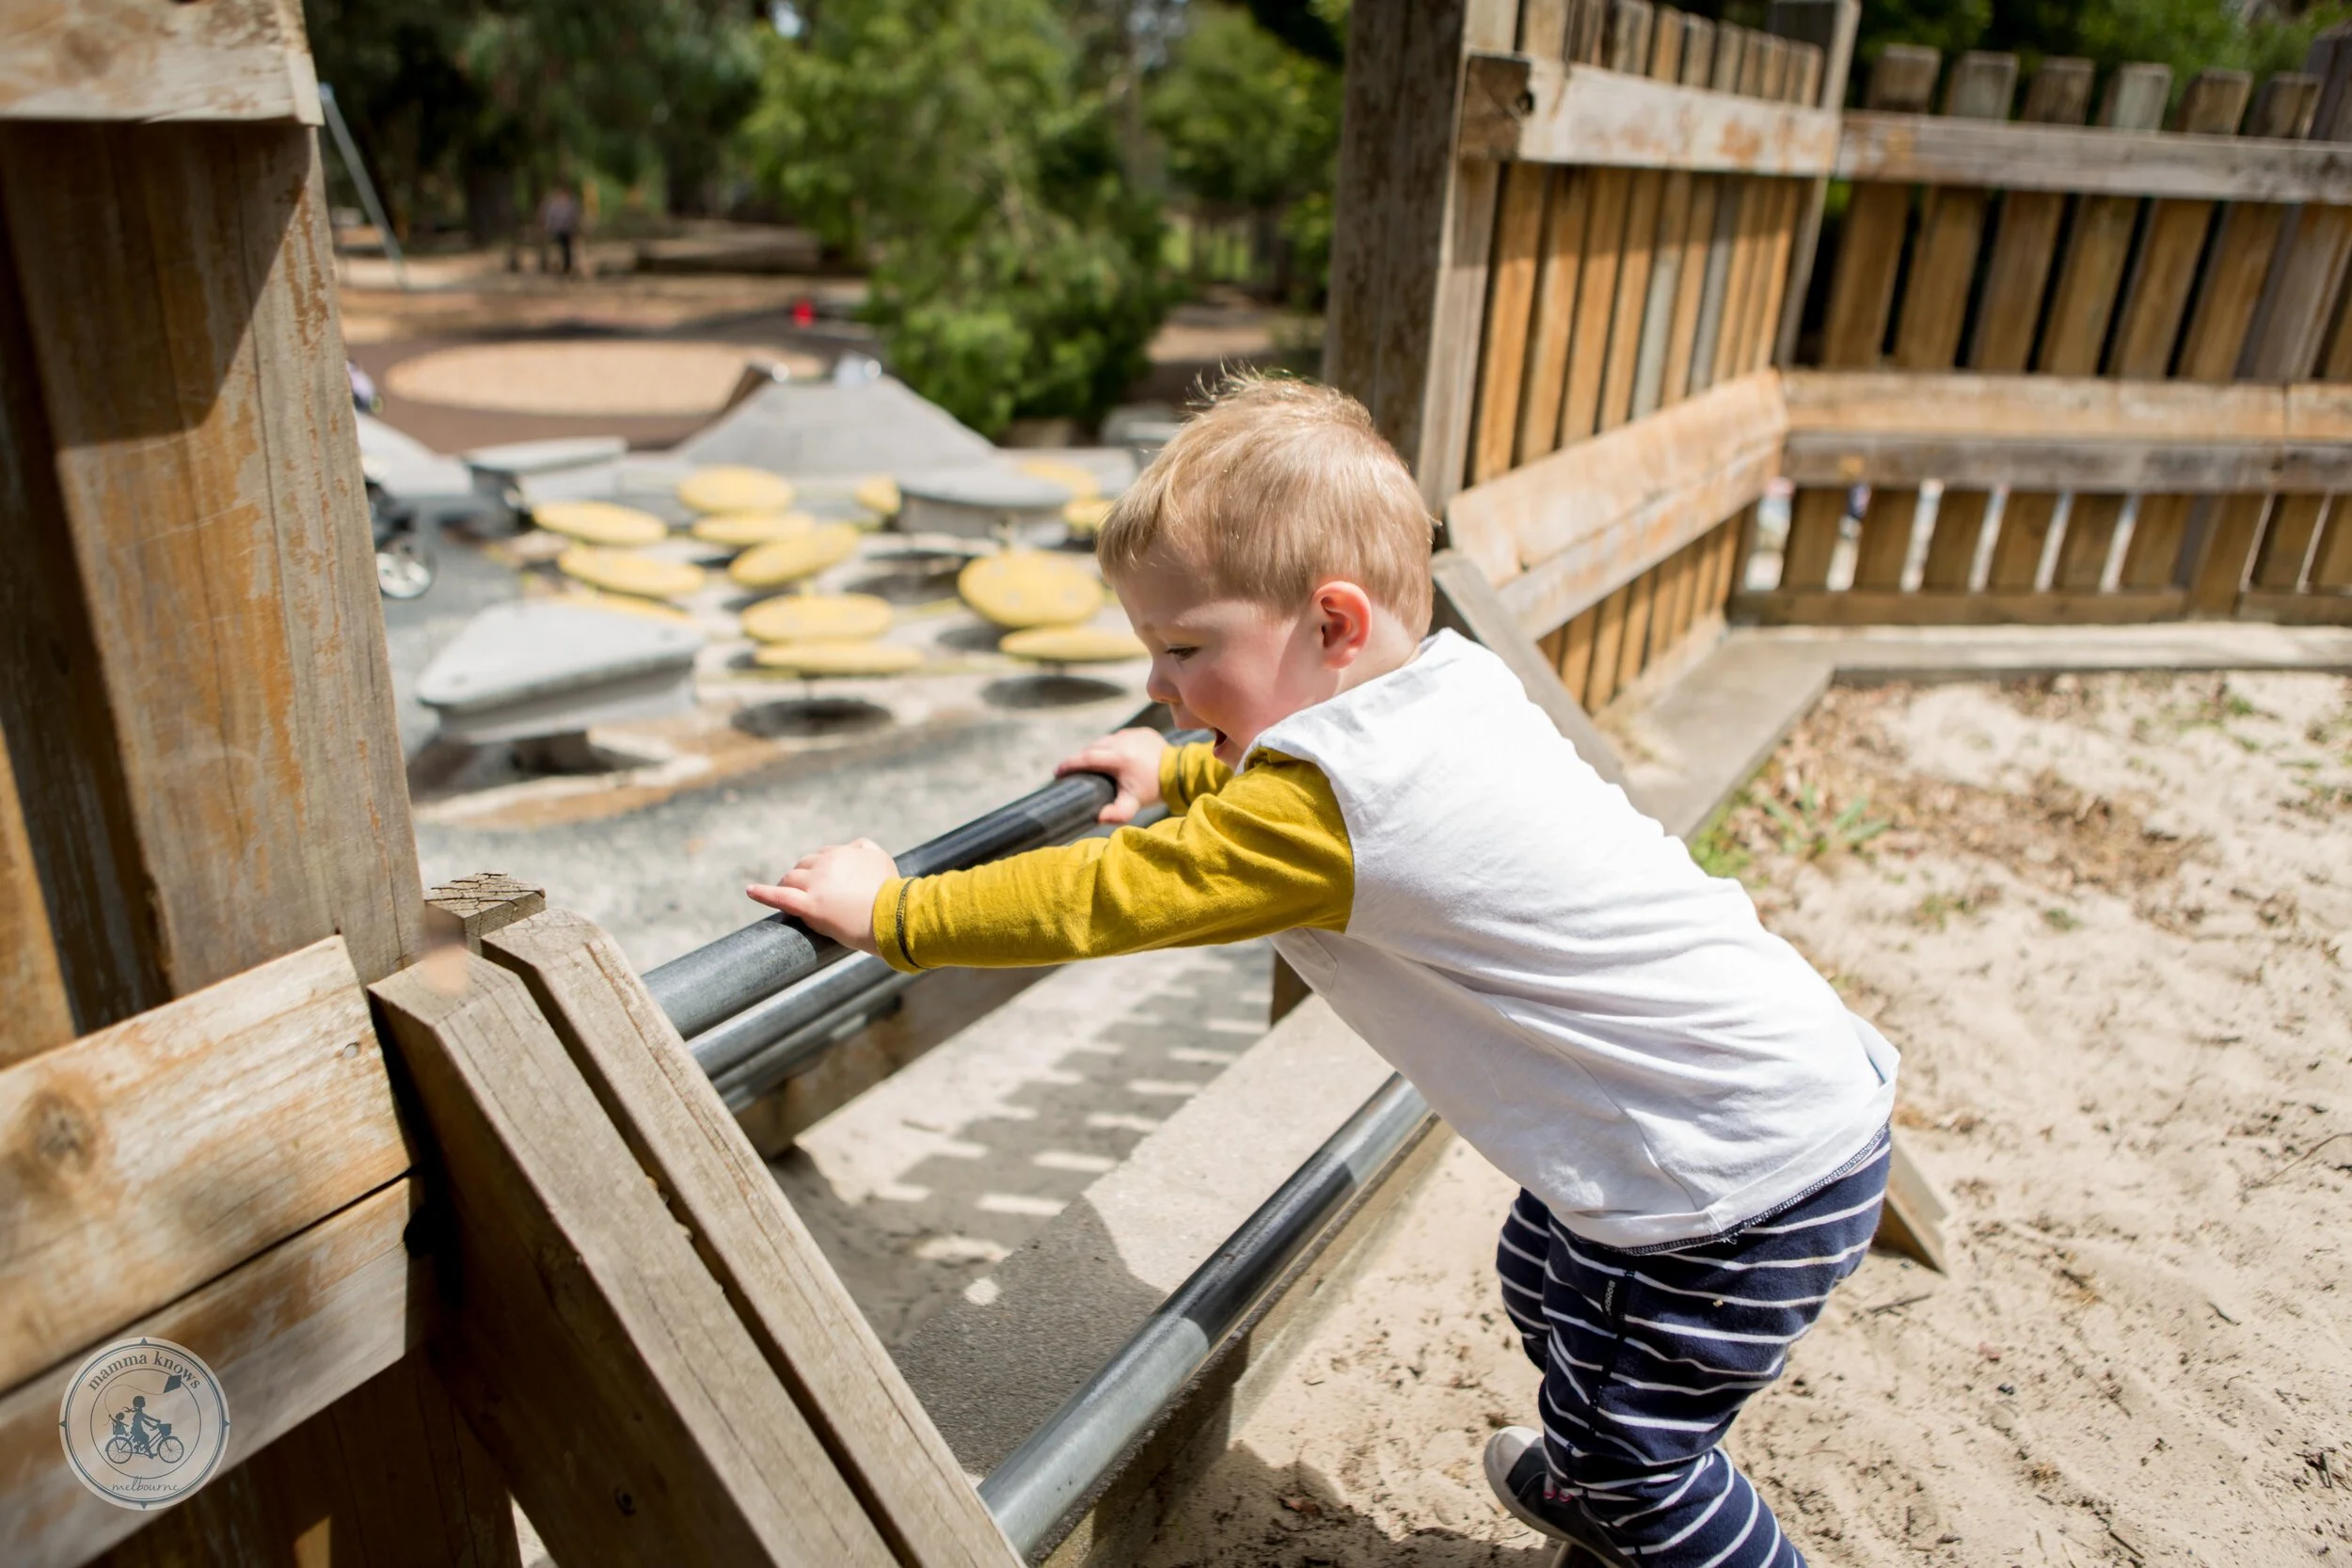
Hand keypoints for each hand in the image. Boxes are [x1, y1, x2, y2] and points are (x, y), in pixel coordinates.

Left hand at [747, 838, 895, 954]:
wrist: (892, 915)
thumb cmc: (890, 891)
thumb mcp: (881, 858)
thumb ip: (864, 847)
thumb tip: (851, 847)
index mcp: (841, 852)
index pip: (821, 856)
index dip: (821, 870)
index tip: (823, 882)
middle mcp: (826, 864)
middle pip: (803, 866)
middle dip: (803, 877)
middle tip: (809, 893)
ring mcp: (816, 885)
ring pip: (790, 879)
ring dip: (787, 885)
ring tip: (788, 898)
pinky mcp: (809, 907)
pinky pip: (779, 897)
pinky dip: (763, 893)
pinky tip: (750, 891)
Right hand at [1056, 727, 1168, 823]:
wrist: (1179, 773)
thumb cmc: (1153, 789)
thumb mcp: (1133, 804)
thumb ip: (1115, 814)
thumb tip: (1097, 818)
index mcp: (1118, 757)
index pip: (1087, 758)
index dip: (1070, 764)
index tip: (1057, 772)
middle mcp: (1123, 741)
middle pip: (1093, 747)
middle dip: (1080, 758)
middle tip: (1071, 770)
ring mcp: (1132, 733)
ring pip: (1106, 740)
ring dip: (1096, 751)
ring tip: (1090, 764)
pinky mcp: (1141, 731)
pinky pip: (1120, 737)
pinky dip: (1112, 745)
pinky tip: (1111, 756)